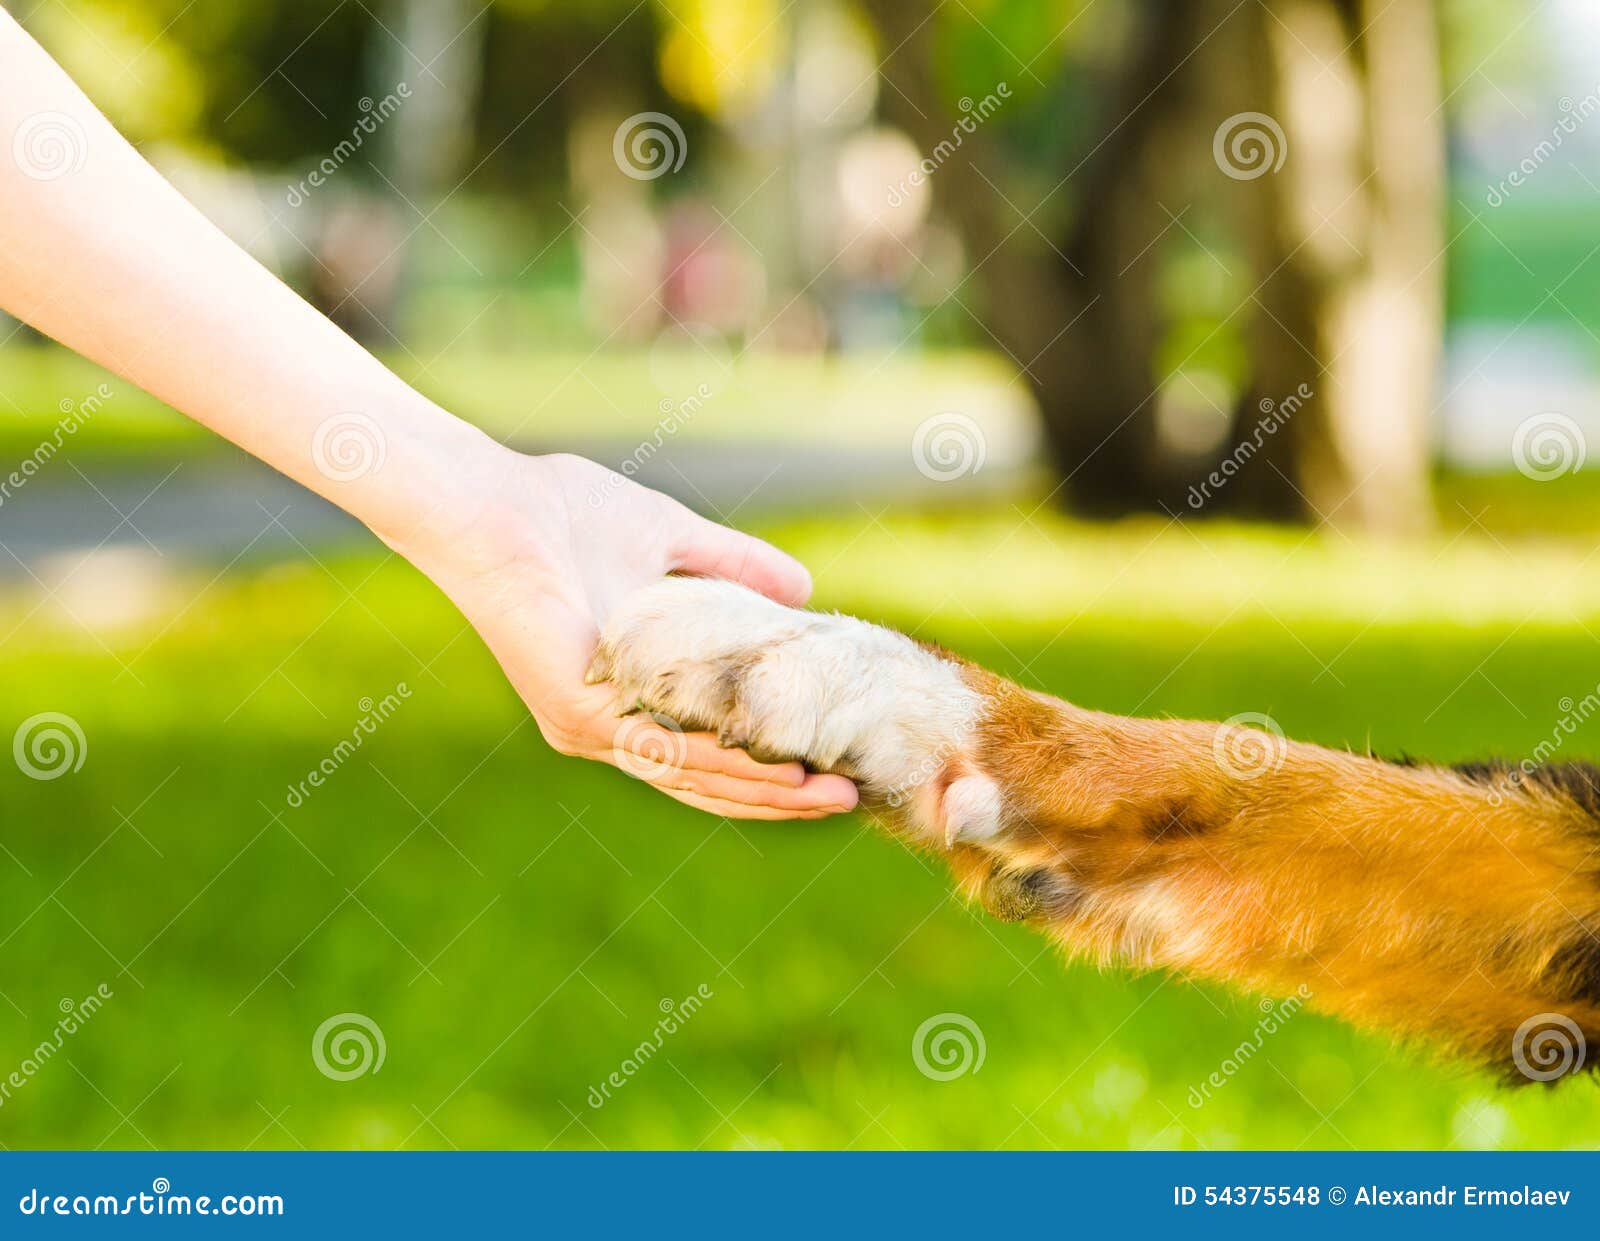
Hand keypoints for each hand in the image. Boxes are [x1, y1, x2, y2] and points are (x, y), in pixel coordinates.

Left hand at [400, 449, 860, 819]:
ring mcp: (585, 726)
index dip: (768, 766)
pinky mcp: (576, 712)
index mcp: (621, 696)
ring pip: (690, 776)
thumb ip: (734, 566)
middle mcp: (602, 726)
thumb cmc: (564, 513)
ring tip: (830, 793)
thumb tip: (806, 589)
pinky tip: (776, 770)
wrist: (491, 500)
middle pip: (705, 780)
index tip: (832, 765)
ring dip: (765, 791)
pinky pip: (661, 749)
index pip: (703, 750)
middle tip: (849, 796)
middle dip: (780, 795)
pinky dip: (723, 762)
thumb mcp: (672, 539)